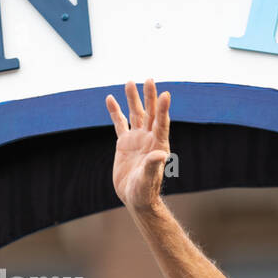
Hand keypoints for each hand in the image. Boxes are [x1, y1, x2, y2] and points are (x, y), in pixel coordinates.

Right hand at [106, 79, 171, 211]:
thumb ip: (153, 166)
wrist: (136, 198)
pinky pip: (119, 123)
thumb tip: (160, 155)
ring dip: (133, 99)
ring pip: (135, 115)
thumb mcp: (148, 180)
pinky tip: (111, 98)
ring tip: (129, 82)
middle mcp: (149, 139)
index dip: (163, 109)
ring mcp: (137, 139)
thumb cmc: (145, 192)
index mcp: (158, 146)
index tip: (166, 94)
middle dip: (149, 97)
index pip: (162, 124)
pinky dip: (115, 111)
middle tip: (149, 80)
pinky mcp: (124, 143)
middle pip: (150, 114)